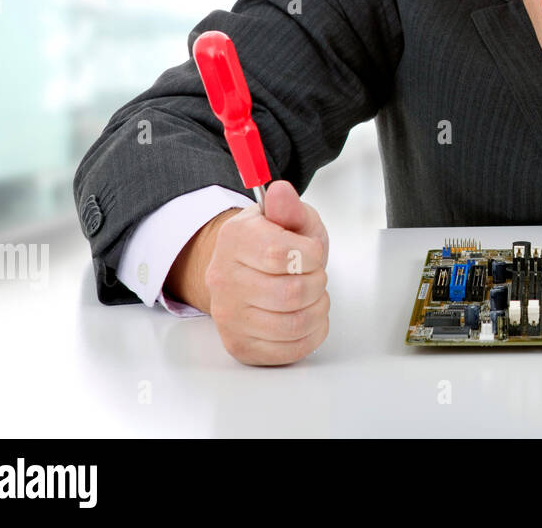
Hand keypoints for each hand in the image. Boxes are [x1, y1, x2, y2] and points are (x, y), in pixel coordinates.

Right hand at [205, 180, 330, 365]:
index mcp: (235, 240)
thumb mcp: (289, 218)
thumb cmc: (276, 245)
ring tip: (312, 295)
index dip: (311, 255)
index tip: (311, 252)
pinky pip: (290, 349)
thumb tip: (281, 191)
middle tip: (312, 275)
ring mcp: (229, 316)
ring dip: (317, 309)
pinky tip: (307, 316)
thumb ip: (289, 207)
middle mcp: (224, 279)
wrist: (248, 271)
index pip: (282, 255)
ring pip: (293, 324)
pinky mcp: (240, 345)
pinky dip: (312, 333)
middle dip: (317, 283)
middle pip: (291, 293)